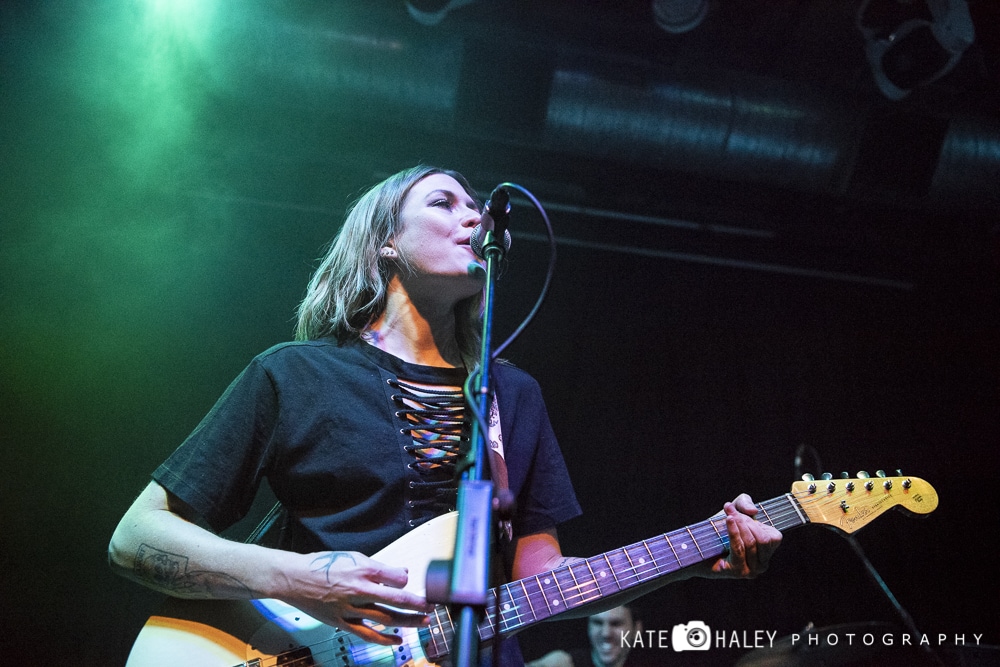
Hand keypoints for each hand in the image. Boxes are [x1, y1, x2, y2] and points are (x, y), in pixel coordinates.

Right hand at [284, 550, 434, 645]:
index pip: (396, 577)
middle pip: (395, 600)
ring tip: (422, 622)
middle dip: (416, 604)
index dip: (407, 580)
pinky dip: (383, 638)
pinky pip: (366, 633)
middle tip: (431, 607)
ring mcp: (351, 608)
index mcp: (363, 570)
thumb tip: (400, 572)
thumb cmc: (322, 565)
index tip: (413, 583)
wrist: (294, 578)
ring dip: (406, 621)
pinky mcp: (342, 622)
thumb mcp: (352, 557)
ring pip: (385, 618)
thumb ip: (378, 567)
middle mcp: (360, 590)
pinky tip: (396, 640)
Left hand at [709, 494, 780, 577]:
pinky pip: (739, 548)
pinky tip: (728, 520)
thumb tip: (753, 511)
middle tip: (731, 514)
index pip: (774, 538)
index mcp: (767, 552)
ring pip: (751, 543)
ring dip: (739, 525)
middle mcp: (762, 565)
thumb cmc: (720, 528)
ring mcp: (751, 571)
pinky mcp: (737, 572)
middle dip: (746, 522)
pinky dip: (734, 532)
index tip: (740, 514)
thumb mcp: (734, 510)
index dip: (757, 523)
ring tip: (728, 516)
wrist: (698, 547)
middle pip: (762, 539)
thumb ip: (745, 503)